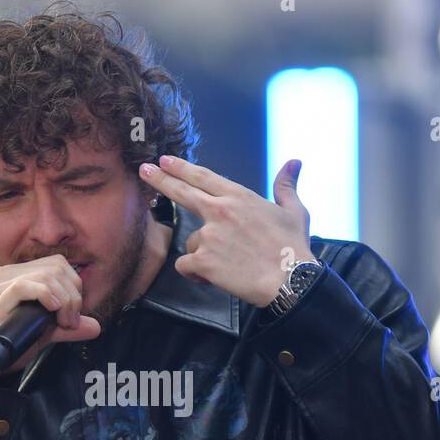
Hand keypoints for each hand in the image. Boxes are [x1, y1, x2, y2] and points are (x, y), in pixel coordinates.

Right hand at [0, 254, 100, 381]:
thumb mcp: (37, 336)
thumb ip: (64, 329)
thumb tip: (95, 326)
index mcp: (14, 277)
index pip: (55, 265)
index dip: (74, 287)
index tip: (73, 316)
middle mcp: (4, 275)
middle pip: (55, 267)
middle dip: (73, 294)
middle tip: (70, 322)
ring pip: (45, 274)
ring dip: (64, 300)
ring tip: (63, 324)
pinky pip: (25, 286)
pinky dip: (47, 297)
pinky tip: (53, 313)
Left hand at [139, 155, 317, 306]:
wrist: (290, 279)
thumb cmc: (293, 247)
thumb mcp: (294, 211)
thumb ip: (286, 186)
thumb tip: (294, 163)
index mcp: (239, 197)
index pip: (203, 177)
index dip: (182, 168)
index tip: (165, 161)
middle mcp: (220, 211)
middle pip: (182, 191)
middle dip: (161, 179)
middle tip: (144, 170)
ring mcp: (209, 236)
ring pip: (191, 241)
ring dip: (203, 254)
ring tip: (229, 264)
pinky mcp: (203, 261)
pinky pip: (186, 265)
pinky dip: (196, 274)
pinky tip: (213, 278)